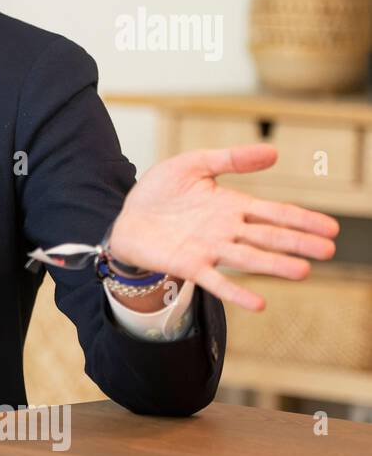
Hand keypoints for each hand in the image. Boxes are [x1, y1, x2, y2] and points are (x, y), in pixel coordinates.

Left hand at [107, 144, 338, 310]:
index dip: (302, 219)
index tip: (331, 227)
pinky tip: (258, 303)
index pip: (274, 212)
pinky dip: (236, 292)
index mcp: (232, 205)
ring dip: (275, 265)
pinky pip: (216, 281)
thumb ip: (231, 159)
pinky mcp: (188, 265)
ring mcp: (209, 249)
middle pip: (269, 237)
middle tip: (329, 250)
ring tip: (303, 271)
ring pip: (249, 258)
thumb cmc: (159, 192)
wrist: (125, 217)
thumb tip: (273, 152)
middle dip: (299, 243)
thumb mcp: (193, 164)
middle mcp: (226, 230)